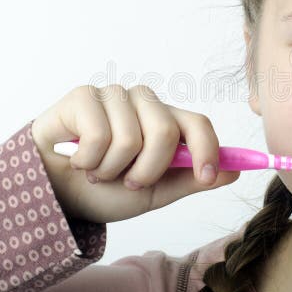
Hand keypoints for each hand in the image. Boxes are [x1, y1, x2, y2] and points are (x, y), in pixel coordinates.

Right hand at [29, 84, 239, 223]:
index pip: (197, 123)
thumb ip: (191, 180)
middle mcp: (143, 102)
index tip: (204, 176)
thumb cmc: (106, 191)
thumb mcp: (155, 193)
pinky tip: (78, 160)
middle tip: (127, 180)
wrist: (57, 196)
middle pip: (166, 131)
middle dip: (146, 170)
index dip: (207, 148)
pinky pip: (99, 135)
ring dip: (111, 170)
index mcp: (166, 122)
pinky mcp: (83, 96)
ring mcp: (114, 95)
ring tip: (98, 170)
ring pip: (130, 138)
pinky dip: (88, 161)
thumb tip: (234, 171)